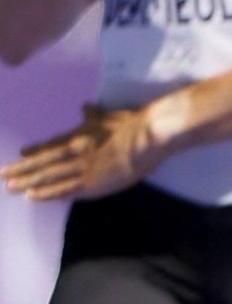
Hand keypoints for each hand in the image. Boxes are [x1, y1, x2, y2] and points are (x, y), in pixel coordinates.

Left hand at [6, 103, 169, 201]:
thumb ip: (94, 115)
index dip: (34, 151)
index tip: (20, 154)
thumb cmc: (131, 125)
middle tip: (2, 176)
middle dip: (21, 170)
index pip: (50, 146)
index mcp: (77, 137)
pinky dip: (49, 194)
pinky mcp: (93, 185)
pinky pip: (66, 191)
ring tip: (11, 188)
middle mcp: (73, 154)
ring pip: (49, 178)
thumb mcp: (109, 117)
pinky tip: (35, 197)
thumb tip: (85, 106)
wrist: (146, 140)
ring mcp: (81, 171)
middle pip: (42, 164)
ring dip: (28, 183)